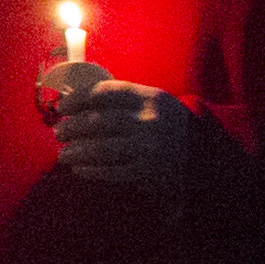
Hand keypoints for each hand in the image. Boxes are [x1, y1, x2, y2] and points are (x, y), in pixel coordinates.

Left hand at [46, 79, 197, 194]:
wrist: (205, 157)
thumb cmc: (166, 126)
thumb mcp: (153, 104)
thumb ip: (122, 101)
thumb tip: (73, 104)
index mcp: (150, 98)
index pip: (106, 92)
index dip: (79, 98)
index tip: (63, 106)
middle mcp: (151, 120)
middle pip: (99, 121)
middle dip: (73, 128)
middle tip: (59, 133)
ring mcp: (150, 147)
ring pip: (102, 148)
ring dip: (76, 151)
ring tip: (63, 154)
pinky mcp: (149, 171)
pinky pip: (111, 171)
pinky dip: (91, 170)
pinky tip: (79, 168)